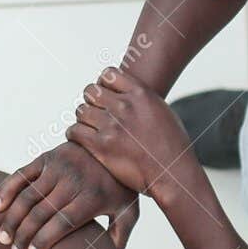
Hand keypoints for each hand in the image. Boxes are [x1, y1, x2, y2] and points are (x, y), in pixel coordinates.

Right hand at [0, 139, 139, 248]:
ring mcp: (58, 167)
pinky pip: (22, 174)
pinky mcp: (47, 157)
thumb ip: (121, 234)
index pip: (64, 222)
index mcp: (92, 198)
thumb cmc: (119, 184)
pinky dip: (7, 189)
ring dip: (12, 218)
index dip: (45, 239)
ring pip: (29, 196)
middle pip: (43, 212)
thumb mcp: (129, 209)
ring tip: (3, 237)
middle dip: (24, 235)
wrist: (115, 142)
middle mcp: (73, 181)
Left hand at [67, 67, 193, 199]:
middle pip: (90, 91)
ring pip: (80, 110)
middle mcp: (124, 106)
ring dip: (83, 119)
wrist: (172, 173)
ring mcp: (112, 125)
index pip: (108, 74)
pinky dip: (75, 135)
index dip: (103, 85)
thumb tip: (128, 95)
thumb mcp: (162, 111)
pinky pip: (74, 131)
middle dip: (91, 102)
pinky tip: (82, 140)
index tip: (106, 97)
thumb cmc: (172, 147)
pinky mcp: (101, 145)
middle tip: (96, 115)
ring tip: (89, 128)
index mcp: (141, 94)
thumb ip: (142, 100)